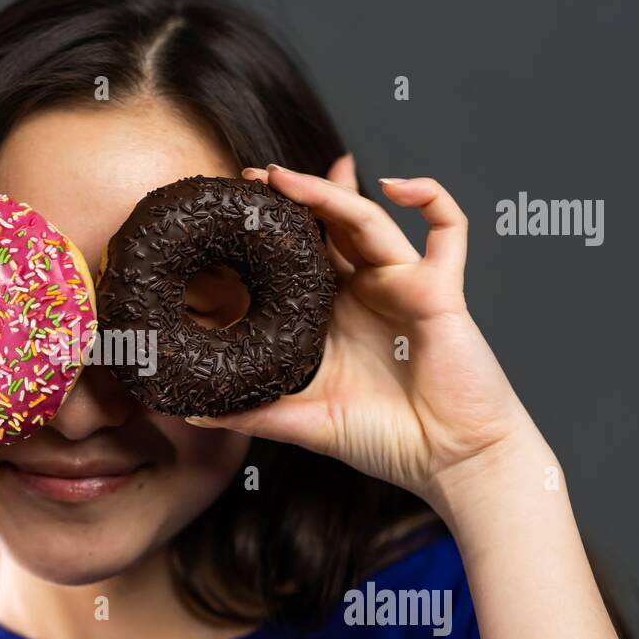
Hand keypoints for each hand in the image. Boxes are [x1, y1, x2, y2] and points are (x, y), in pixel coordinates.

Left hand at [189, 158, 540, 505]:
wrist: (449, 461)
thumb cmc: (387, 440)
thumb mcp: (305, 422)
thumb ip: (252, 413)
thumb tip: (189, 413)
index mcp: (334, 314)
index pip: (300, 256)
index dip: (273, 232)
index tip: (233, 211)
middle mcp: (367, 291)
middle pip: (330, 227)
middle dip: (294, 196)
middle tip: (252, 177)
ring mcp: (405, 285)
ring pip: (367, 220)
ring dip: (329, 191)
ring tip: (283, 177)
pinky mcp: (441, 290)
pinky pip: (449, 229)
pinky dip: (431, 197)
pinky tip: (394, 184)